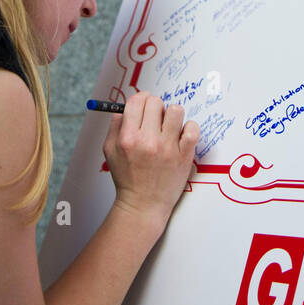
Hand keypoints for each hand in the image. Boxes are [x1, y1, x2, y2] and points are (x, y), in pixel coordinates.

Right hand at [102, 92, 199, 230]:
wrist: (143, 205)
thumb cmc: (128, 178)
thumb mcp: (110, 151)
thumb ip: (115, 126)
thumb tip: (124, 107)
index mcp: (127, 137)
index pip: (137, 100)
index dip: (141, 99)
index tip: (145, 105)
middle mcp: (147, 141)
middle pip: (156, 102)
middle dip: (155, 108)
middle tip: (155, 120)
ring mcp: (167, 148)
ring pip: (176, 110)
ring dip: (172, 115)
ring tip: (169, 127)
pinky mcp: (184, 155)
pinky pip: (192, 128)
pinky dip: (189, 127)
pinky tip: (181, 135)